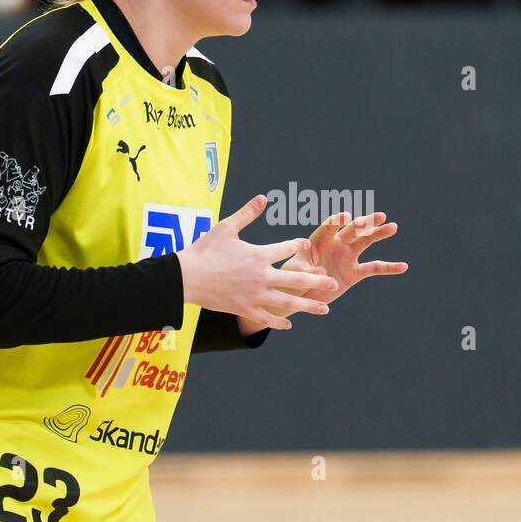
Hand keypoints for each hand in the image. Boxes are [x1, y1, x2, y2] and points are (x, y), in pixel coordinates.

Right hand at [176, 194, 337, 331]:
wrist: (187, 277)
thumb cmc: (205, 250)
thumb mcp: (226, 228)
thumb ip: (247, 213)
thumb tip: (263, 197)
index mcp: (259, 254)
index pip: (286, 248)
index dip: (298, 244)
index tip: (306, 244)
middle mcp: (261, 276)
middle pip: (296, 279)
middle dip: (317, 280)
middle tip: (334, 283)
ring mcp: (254, 295)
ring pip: (287, 302)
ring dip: (308, 305)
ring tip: (325, 308)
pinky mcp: (244, 308)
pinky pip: (266, 317)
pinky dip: (278, 322)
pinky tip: (289, 324)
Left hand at [274, 211, 407, 305]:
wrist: (299, 294)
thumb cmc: (292, 279)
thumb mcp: (295, 273)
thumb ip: (306, 270)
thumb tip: (321, 271)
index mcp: (318, 239)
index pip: (329, 226)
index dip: (337, 221)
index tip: (345, 216)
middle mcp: (335, 243)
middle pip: (352, 230)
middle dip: (365, 222)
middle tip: (380, 216)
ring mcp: (347, 256)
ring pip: (365, 242)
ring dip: (378, 234)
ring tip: (393, 227)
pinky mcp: (354, 272)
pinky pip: (373, 268)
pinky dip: (388, 267)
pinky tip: (403, 266)